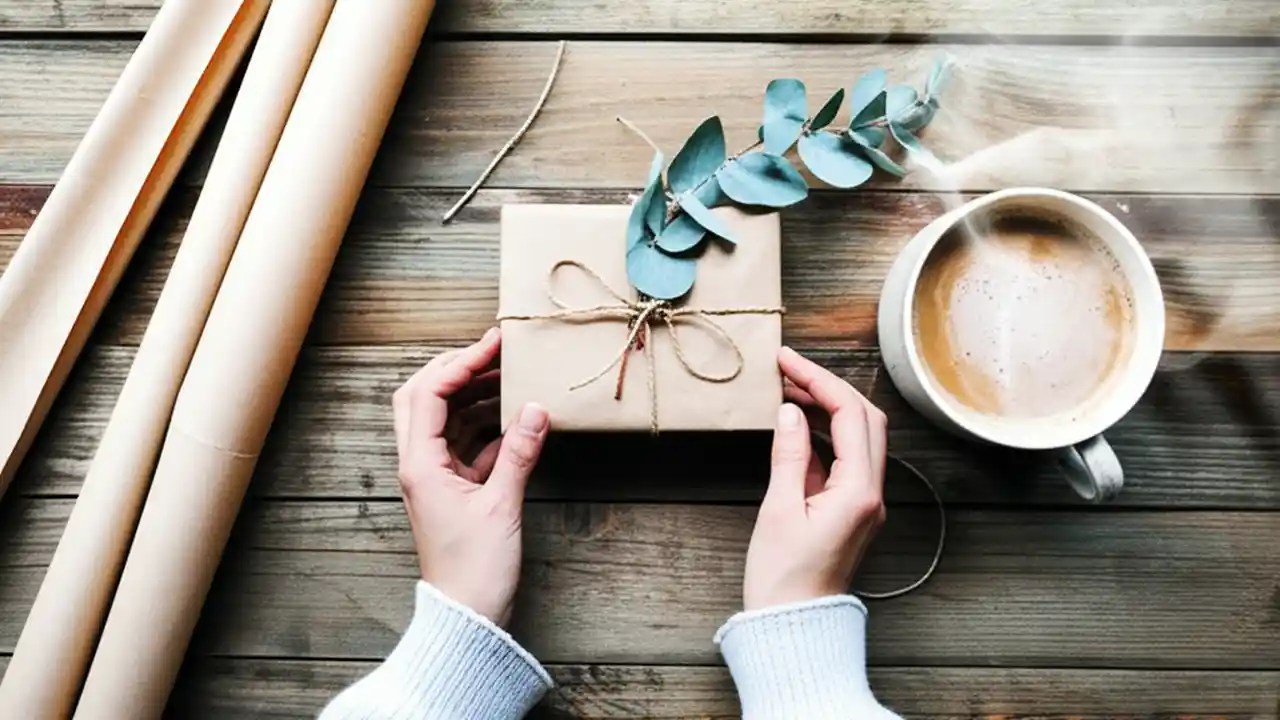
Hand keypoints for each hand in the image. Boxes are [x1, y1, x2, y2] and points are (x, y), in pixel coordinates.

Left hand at [392, 328, 548, 625]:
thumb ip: (518, 452)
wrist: (467, 618)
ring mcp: (435, 478)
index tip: (494, 343)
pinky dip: (488, 426)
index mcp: (419, 464)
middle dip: (456, 369)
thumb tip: (536, 408)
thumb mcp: (501, 506)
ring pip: (446, 419)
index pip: (429, 393)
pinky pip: (466, 444)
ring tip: (510, 376)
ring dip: (473, 394)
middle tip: (494, 351)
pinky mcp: (455, 492)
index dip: (461, 362)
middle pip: (424, 397)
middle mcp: (420, 465)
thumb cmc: (475, 571)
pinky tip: (516, 420)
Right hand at [742, 346, 887, 609]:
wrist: (794, 626)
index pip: (849, 414)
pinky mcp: (852, 511)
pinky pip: (845, 459)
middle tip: (789, 369)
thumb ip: (787, 455)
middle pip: (864, 419)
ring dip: (828, 408)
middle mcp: (871, 494)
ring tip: (789, 390)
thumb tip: (789, 411)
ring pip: (859, 437)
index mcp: (859, 491)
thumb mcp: (779, 510)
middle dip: (829, 387)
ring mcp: (865, 503)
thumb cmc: (783, 579)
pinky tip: (795, 427)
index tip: (787, 361)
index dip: (818, 379)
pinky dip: (824, 434)